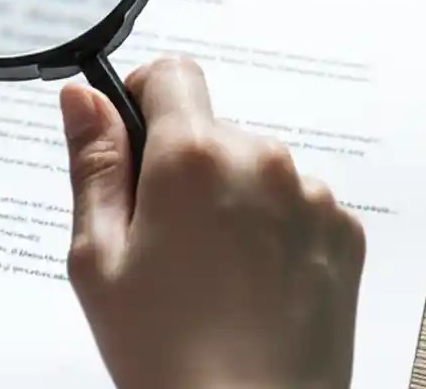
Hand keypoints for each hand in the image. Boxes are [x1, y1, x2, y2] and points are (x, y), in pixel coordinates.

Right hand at [58, 57, 365, 388]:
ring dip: (230, 200)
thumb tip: (81, 97)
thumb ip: (92, 163)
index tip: (133, 144)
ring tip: (210, 276)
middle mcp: (262, 160)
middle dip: (181, 168)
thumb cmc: (165, 353)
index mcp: (192, 157)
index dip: (142, 99)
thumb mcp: (98, 257)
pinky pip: (296, 205)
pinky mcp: (344, 233)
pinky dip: (271, 231)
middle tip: (162, 244)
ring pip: (254, 170)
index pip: (172, 73)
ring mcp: (311, 197)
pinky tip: (250, 286)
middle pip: (211, 130)